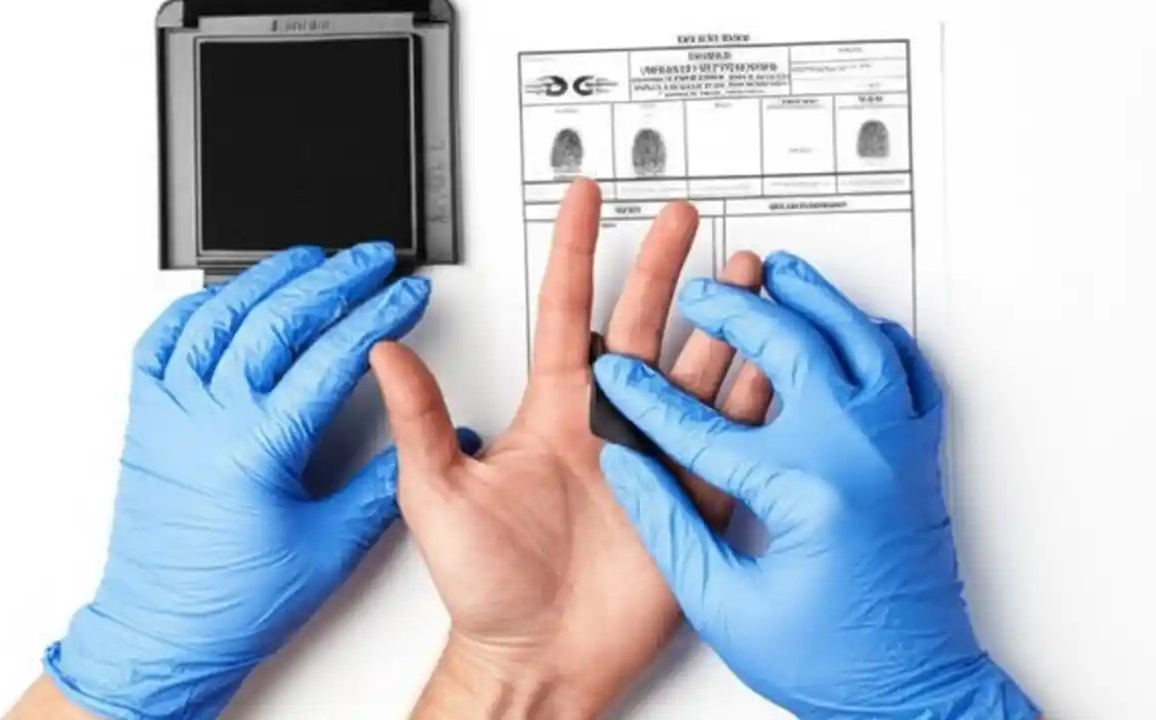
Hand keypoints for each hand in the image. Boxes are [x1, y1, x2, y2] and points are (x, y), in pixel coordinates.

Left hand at [41, 244, 462, 719]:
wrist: (161, 635)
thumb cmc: (232, 602)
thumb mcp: (329, 548)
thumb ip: (379, 488)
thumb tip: (418, 446)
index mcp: (259, 445)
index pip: (333, 355)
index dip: (379, 315)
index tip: (406, 295)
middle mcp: (209, 417)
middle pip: (281, 318)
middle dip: (336, 278)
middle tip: (371, 260)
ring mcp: (172, 412)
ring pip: (222, 317)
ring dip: (271, 279)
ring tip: (309, 260)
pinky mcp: (148, 421)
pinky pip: (162, 343)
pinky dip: (195, 309)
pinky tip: (222, 297)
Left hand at [371, 178, 772, 716]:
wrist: (538, 657)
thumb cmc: (485, 587)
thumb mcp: (436, 495)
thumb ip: (420, 420)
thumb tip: (384, 352)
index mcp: (550, 412)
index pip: (565, 309)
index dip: (574, 249)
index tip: (582, 197)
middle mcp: (606, 425)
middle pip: (643, 324)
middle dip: (664, 265)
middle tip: (683, 217)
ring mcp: (652, 459)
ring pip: (694, 370)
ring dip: (720, 320)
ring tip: (744, 274)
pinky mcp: (689, 501)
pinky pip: (728, 440)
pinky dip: (753, 400)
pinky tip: (771, 362)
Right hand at [595, 253, 1039, 717]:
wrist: (913, 690)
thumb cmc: (831, 662)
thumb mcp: (724, 604)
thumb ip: (668, 526)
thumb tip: (629, 467)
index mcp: (802, 489)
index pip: (700, 422)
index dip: (645, 396)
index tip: (615, 375)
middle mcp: (857, 453)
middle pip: (786, 348)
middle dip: (732, 312)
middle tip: (698, 290)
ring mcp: (896, 447)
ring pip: (856, 339)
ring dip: (813, 298)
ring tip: (779, 270)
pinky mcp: (919, 457)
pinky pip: (908, 373)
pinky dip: (878, 338)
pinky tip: (857, 324)